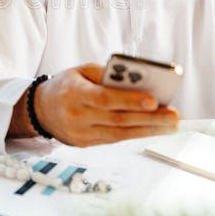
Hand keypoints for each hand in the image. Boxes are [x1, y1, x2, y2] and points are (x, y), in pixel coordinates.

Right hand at [33, 63, 178, 146]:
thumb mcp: (80, 71)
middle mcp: (76, 116)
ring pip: (119, 133)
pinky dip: (135, 133)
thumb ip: (105, 74)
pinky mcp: (84, 144)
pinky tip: (153, 129)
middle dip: (149, 118)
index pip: (104, 99)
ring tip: (171, 124)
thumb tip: (137, 81)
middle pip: (117, 119)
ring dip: (148, 129)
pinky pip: (114, 139)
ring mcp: (80, 133)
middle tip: (173, 115)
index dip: (129, 101)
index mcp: (73, 93)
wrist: (40, 109)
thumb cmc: (65, 85)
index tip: (154, 100)